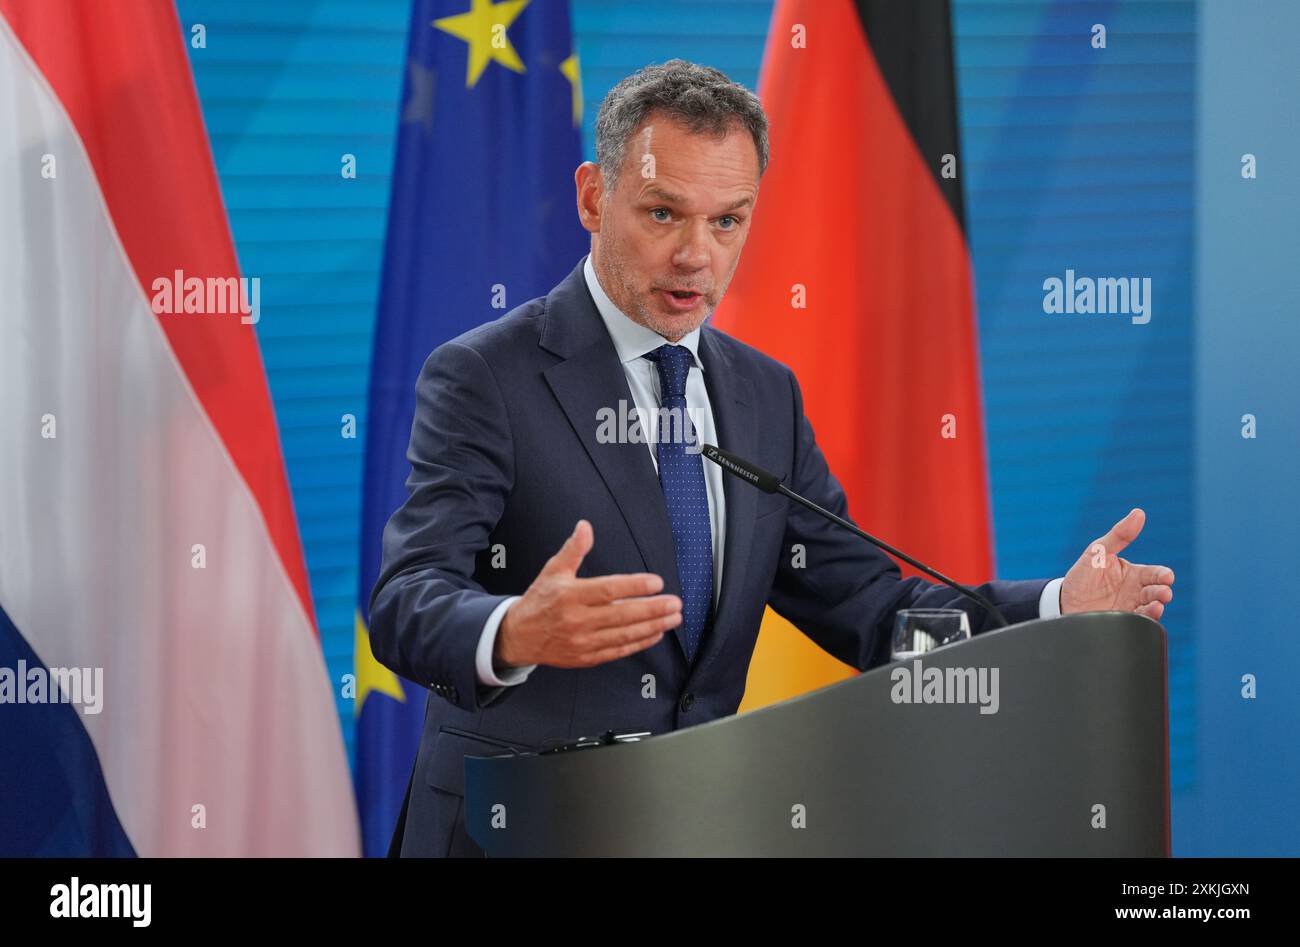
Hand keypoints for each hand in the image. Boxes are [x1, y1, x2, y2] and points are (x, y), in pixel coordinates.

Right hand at [495, 520, 682, 667]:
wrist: (518, 636)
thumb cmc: (539, 601)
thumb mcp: (553, 570)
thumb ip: (573, 549)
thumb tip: (585, 527)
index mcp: (570, 595)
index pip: (607, 590)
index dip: (634, 586)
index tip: (656, 582)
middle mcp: (577, 620)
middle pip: (621, 615)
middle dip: (652, 609)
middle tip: (674, 603)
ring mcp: (583, 641)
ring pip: (624, 635)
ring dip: (652, 626)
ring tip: (672, 618)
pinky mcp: (586, 658)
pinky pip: (618, 651)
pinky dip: (639, 643)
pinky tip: (655, 633)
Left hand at [1060, 508, 1173, 620]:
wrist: (1062, 601)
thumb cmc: (1082, 574)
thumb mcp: (1098, 551)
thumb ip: (1119, 535)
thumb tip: (1139, 513)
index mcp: (1133, 574)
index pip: (1154, 574)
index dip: (1163, 575)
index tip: (1166, 576)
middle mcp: (1135, 592)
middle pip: (1156, 591)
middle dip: (1163, 592)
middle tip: (1164, 592)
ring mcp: (1130, 608)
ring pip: (1151, 608)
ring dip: (1158, 607)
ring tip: (1158, 605)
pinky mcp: (1122, 624)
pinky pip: (1138, 622)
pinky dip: (1146, 620)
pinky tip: (1147, 616)